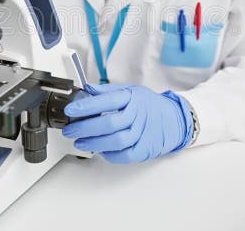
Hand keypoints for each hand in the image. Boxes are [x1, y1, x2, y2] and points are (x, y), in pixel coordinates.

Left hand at [62, 84, 193, 163]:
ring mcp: (142, 133)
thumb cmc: (149, 105)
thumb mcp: (130, 90)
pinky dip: (109, 155)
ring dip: (93, 144)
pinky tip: (99, 150)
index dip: (86, 106)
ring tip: (80, 142)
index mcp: (132, 98)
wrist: (175, 119)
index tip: (70, 110)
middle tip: (70, 130)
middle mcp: (137, 115)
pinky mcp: (144, 149)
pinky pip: (124, 155)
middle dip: (84, 128)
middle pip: (108, 124)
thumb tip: (86, 89)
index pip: (107, 101)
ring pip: (115, 142)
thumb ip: (107, 91)